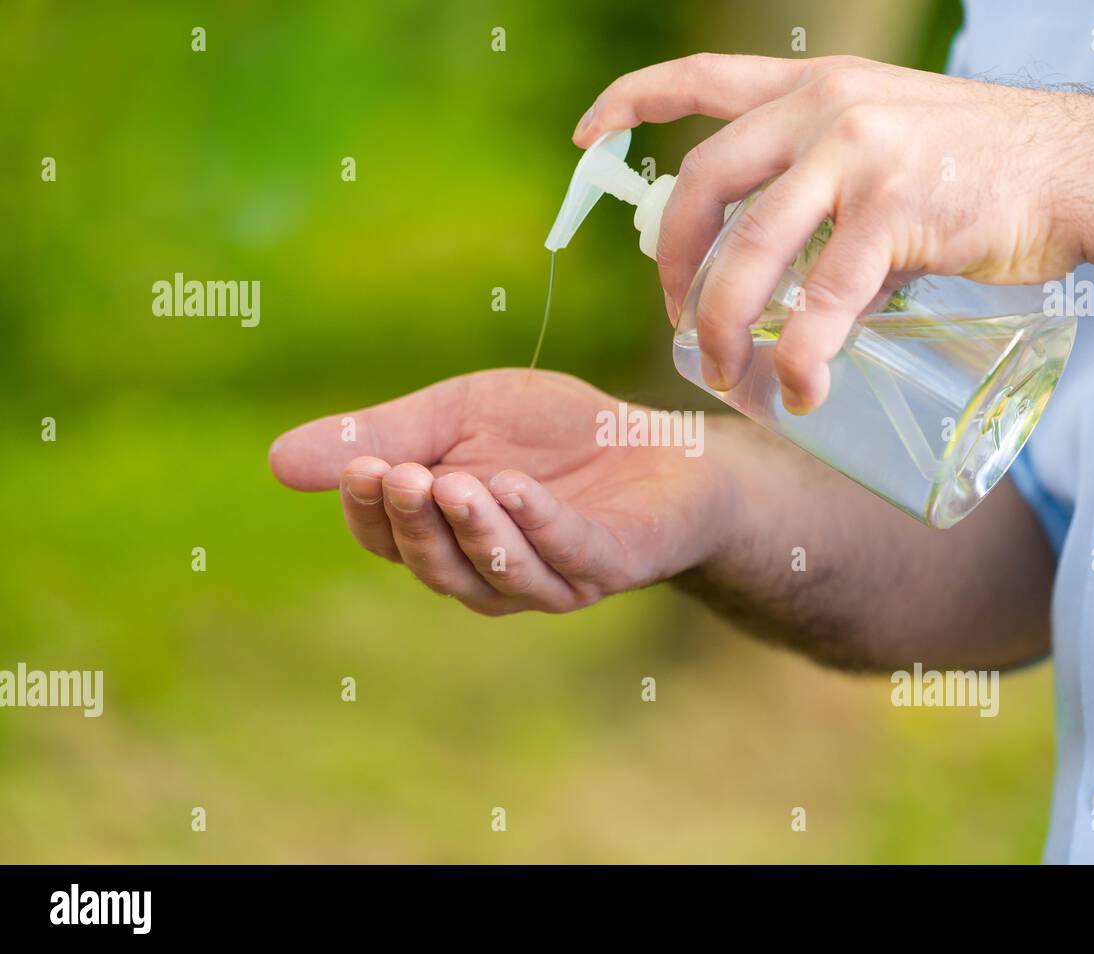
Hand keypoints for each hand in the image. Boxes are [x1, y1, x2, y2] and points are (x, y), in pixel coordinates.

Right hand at [268, 369, 732, 614]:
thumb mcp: (461, 415)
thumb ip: (385, 434)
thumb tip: (276, 462)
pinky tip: (514, 487)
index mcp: (446, 536)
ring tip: (452, 482)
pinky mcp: (608, 565)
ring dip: (472, 529)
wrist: (658, 441)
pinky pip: (566, 555)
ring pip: (497, 573)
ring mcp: (550, 577)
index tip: (359, 464)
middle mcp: (491, 572)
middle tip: (397, 473)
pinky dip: (538, 524)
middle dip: (413, 521)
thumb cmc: (554, 432)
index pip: (387, 538)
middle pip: (435, 564)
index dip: (368, 508)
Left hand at [575, 53, 1093, 411]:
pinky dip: (803, 354)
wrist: (1079, 168)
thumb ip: (822, 182)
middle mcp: (825, 108)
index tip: (586, 137)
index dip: (633, 103)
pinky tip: (800, 391)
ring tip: (722, 372)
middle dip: (671, 262)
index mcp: (814, 87)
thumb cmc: (982, 165)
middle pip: (703, 183)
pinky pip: (826, 296)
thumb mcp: (886, 137)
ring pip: (751, 249)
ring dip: (721, 322)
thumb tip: (775, 266)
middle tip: (676, 320)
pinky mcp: (899, 211)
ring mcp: (860, 156)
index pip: (702, 78)